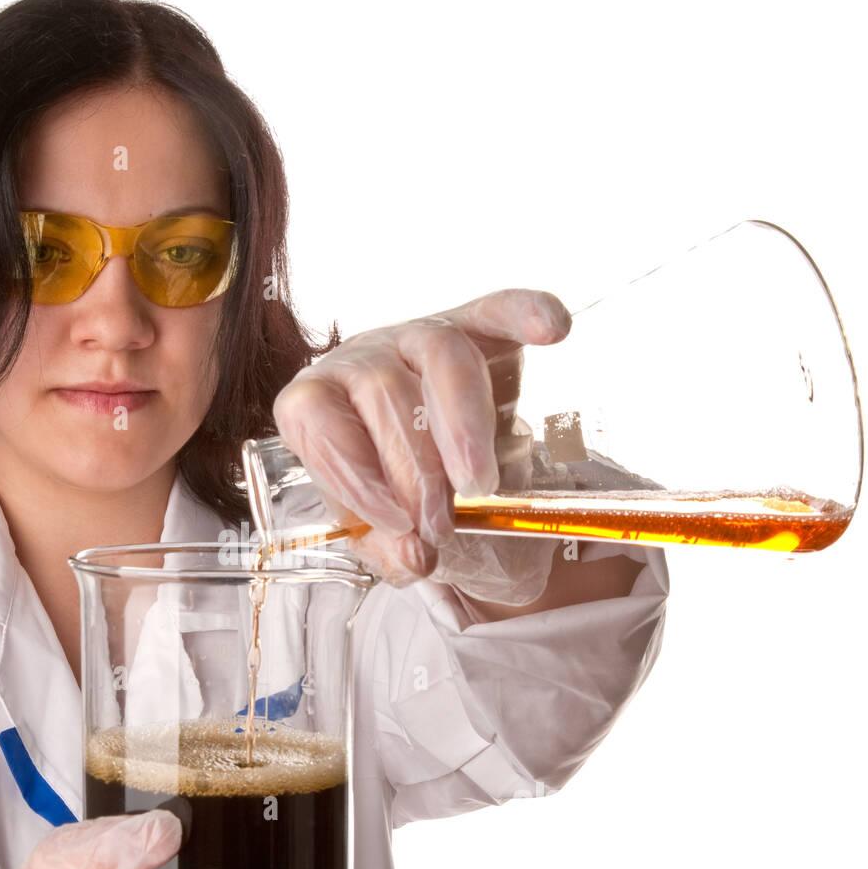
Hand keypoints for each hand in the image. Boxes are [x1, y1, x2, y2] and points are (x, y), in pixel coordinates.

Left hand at [271, 289, 570, 586]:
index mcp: (316, 404)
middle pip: (383, 391)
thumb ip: (390, 548)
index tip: (398, 523)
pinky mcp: (473, 325)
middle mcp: (359, 360)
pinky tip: (551, 331)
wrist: (432, 470)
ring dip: (464, 423)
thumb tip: (416, 558)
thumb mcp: (381, 532)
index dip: (355, 473)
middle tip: (443, 526)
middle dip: (416, 470)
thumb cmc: (391, 494)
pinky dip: (524, 315)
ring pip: (438, 353)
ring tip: (479, 483)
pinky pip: (496, 310)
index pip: (317, 420)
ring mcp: (414, 336)